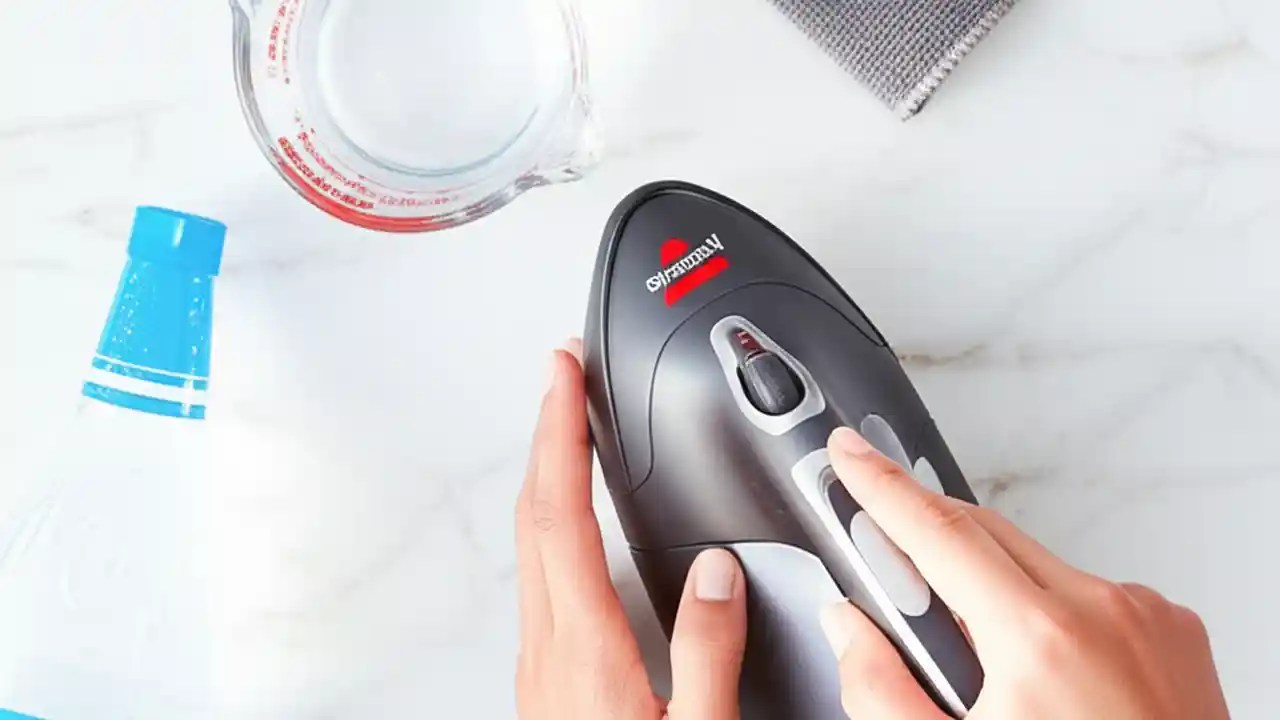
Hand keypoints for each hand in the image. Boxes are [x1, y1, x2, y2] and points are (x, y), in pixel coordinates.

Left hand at [515, 343, 747, 719]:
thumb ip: (706, 652)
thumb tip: (713, 572)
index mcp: (584, 645)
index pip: (560, 508)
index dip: (558, 430)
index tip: (562, 372)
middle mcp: (548, 643)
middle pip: (533, 510)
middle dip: (547, 431)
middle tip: (563, 377)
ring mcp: (540, 659)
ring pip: (530, 539)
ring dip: (548, 473)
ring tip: (572, 432)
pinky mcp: (546, 674)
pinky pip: (542, 572)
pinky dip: (554, 520)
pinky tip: (576, 524)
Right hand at [820, 427, 1230, 718]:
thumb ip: (880, 692)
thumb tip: (848, 627)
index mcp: (1038, 640)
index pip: (936, 531)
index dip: (881, 485)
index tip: (850, 453)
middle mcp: (1101, 610)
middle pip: (984, 534)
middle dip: (928, 537)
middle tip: (890, 570)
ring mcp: (1146, 615)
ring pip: (1037, 565)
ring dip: (995, 591)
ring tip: (988, 672)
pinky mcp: (1176, 628)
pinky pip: (1089, 593)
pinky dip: (1052, 614)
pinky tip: (1048, 678)